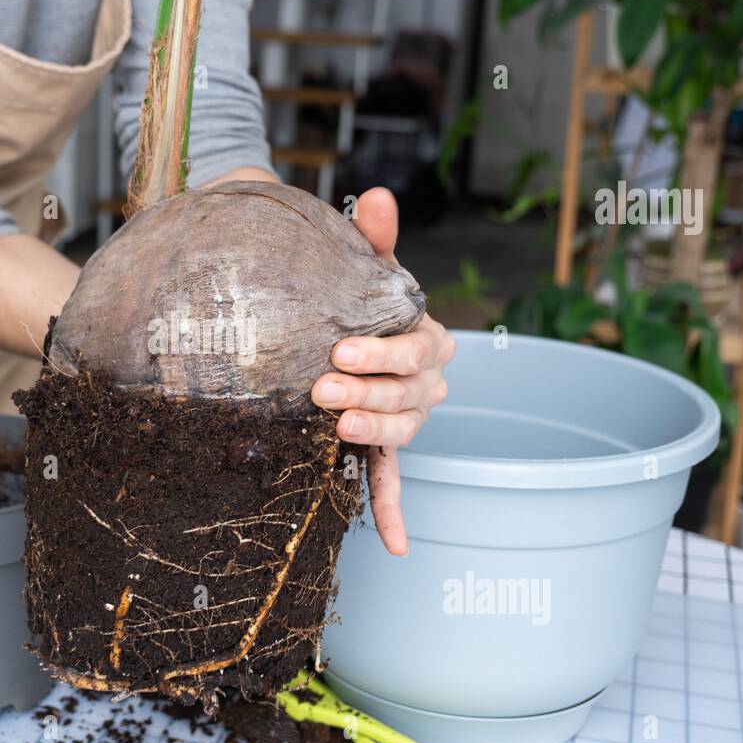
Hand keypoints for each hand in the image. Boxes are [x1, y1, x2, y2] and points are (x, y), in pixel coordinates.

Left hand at [311, 187, 453, 555]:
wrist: (320, 314)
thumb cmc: (343, 291)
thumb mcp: (357, 263)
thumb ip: (371, 237)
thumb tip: (377, 197)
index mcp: (423, 334)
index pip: (419, 348)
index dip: (384, 353)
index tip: (339, 351)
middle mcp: (422, 379)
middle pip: (412, 393)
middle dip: (370, 392)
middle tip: (322, 390)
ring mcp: (402, 415)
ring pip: (403, 430)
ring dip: (376, 433)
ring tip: (336, 429)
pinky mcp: (379, 445)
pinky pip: (392, 480)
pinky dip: (392, 511)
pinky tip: (394, 545)